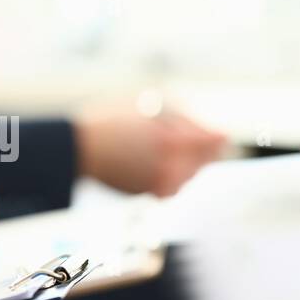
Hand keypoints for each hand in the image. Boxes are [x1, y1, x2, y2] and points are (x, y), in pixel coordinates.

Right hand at [75, 107, 226, 196]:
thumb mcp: (149, 105)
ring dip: (188, 165)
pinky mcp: (146, 193)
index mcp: (172, 142)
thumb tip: (209, 130)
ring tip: (173, 151)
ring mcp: (158, 183)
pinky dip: (172, 177)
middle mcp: (169, 167)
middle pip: (203, 163)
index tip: (222, 134)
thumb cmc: (110, 120)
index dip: (219, 137)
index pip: (212, 143)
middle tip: (199, 141)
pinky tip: (159, 164)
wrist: (77, 148)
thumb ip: (183, 118)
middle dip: (203, 151)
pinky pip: (171, 187)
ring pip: (188, 177)